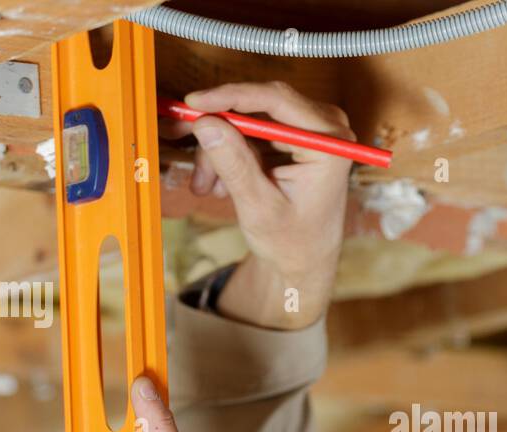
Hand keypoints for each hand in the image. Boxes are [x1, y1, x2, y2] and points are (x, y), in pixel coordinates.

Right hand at [164, 80, 352, 327]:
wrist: (304, 260)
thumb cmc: (293, 242)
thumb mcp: (259, 208)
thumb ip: (234, 165)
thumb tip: (205, 124)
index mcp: (330, 143)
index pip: (277, 100)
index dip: (231, 96)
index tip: (193, 102)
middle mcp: (325, 127)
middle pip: (259, 106)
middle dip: (217, 126)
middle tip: (177, 133)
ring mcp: (309, 129)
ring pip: (248, 120)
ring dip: (220, 149)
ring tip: (207, 187)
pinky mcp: (292, 136)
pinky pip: (250, 132)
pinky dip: (229, 153)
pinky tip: (220, 183)